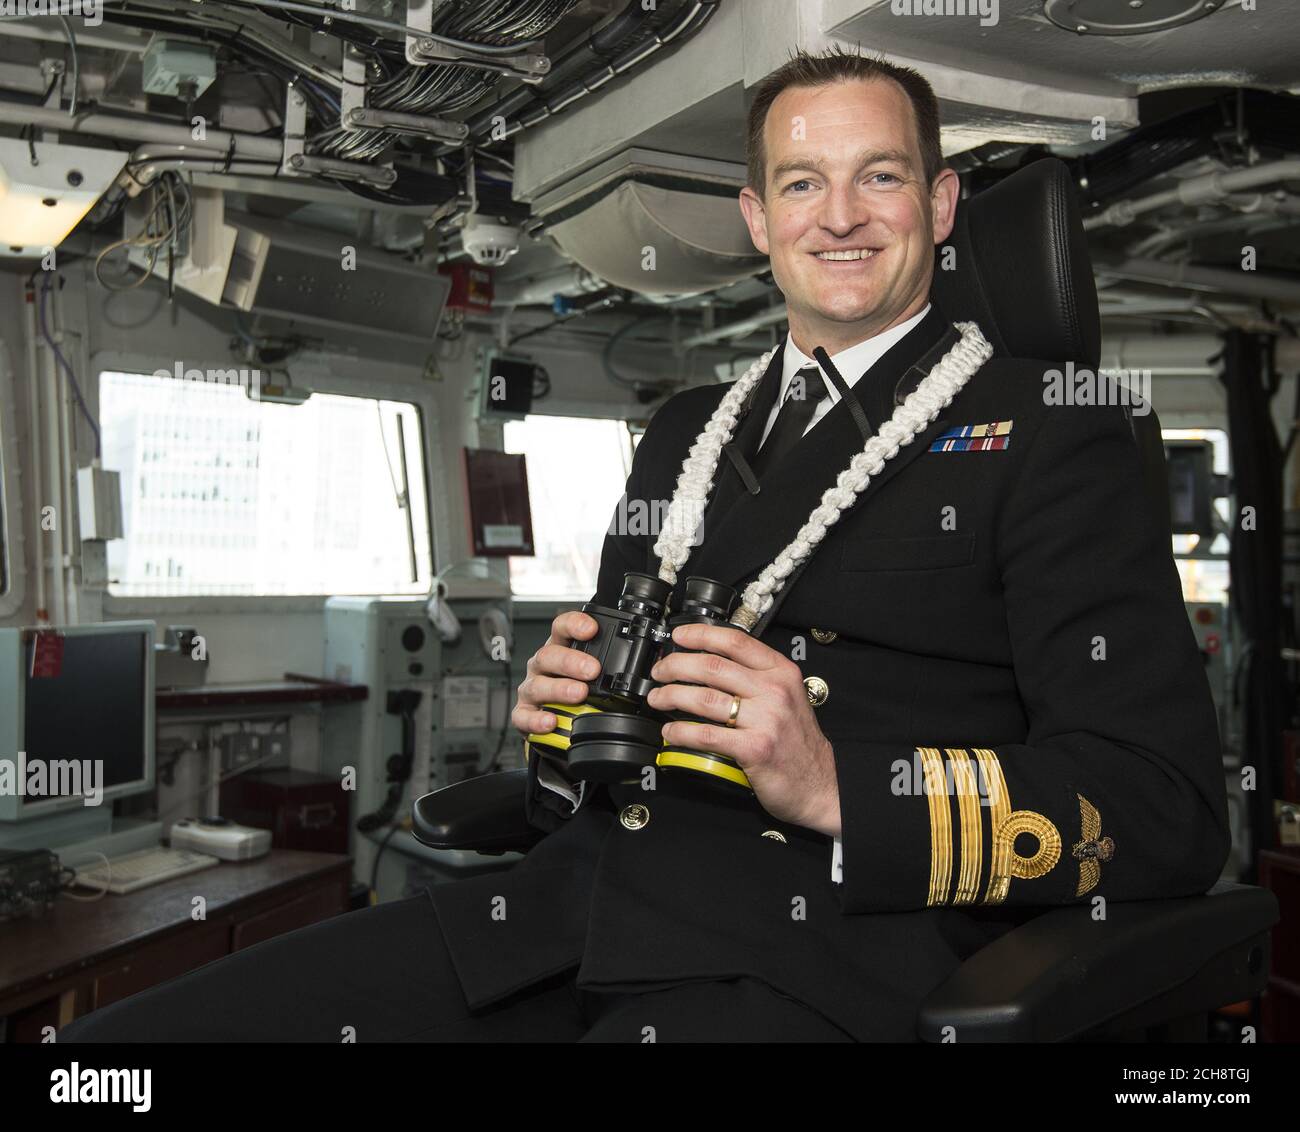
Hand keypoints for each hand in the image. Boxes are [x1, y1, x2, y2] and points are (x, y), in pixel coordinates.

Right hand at [512, 610, 601, 738]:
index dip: (574, 624)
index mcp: (560, 648)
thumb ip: (613, 666)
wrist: (558, 723)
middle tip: (592, 670)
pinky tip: (551, 721)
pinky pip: (524, 717)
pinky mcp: (524, 714)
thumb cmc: (577, 689)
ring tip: (579, 694)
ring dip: (559, 689)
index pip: (562, 628)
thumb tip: (648, 666)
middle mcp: (543, 666)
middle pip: (549, 655)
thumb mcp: (595, 672)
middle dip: (571, 661)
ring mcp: (531, 689)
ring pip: (538, 685)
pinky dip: (536, 720)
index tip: (591, 629)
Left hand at [646, 623, 841, 836]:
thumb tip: (710, 664)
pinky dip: (681, 731)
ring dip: (672, 695)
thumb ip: (756, 678)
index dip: (701, 634)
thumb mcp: (787, 697)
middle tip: (660, 672)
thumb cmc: (798, 742)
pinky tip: (670, 731)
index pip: (736, 641)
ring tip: (658, 698)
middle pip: (712, 666)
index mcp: (781, 673)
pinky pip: (706, 734)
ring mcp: (765, 719)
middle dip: (676, 666)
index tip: (679, 636)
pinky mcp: (754, 748)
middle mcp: (774, 691)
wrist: (820, 783)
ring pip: (704, 697)